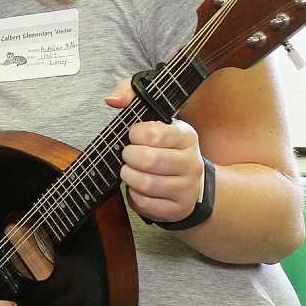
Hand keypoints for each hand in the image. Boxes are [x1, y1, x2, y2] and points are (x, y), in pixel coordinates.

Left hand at [105, 78, 205, 222]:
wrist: (190, 184)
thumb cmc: (166, 148)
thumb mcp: (156, 120)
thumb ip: (132, 97)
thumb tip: (113, 100)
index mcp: (187, 136)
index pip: (155, 134)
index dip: (135, 135)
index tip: (133, 136)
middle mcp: (192, 162)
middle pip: (148, 161)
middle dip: (129, 157)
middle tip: (128, 155)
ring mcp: (187, 188)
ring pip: (146, 184)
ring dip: (129, 177)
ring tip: (130, 171)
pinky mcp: (179, 209)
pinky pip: (146, 204)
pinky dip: (134, 196)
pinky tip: (137, 188)